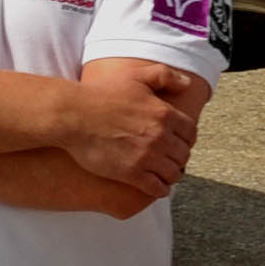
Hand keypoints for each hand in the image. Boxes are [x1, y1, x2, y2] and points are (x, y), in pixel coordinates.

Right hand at [61, 56, 202, 203]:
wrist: (74, 115)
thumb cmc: (102, 94)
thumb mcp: (135, 76)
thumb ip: (164, 76)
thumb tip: (186, 84)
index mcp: (164, 113)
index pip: (190, 133)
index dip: (186, 139)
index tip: (179, 143)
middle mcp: (160, 136)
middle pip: (183, 154)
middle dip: (179, 157)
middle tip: (172, 160)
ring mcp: (146, 156)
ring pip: (173, 173)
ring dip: (171, 175)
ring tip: (165, 175)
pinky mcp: (131, 173)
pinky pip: (156, 188)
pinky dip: (160, 190)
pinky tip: (157, 187)